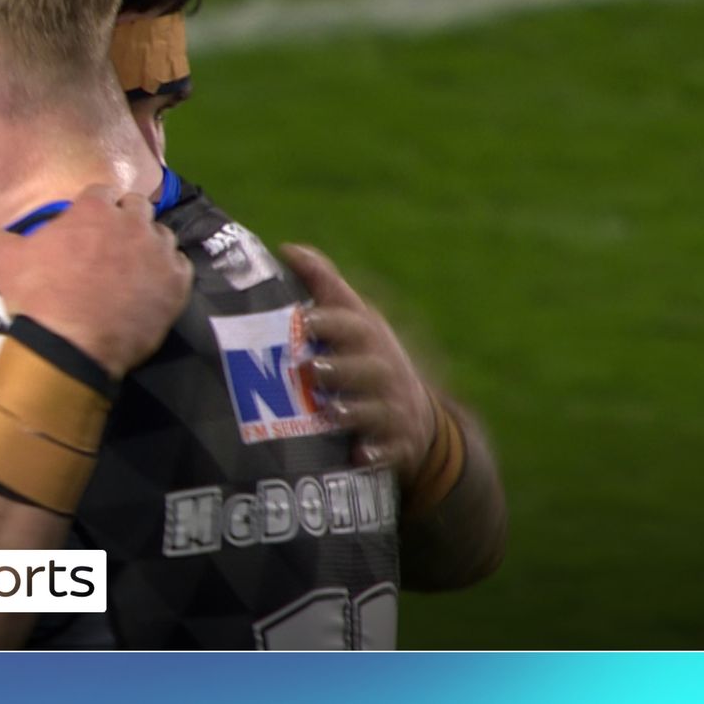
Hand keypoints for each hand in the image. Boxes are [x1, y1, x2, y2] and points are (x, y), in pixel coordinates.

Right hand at [0, 185, 191, 375]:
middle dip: (125, 219)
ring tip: (134, 266)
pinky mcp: (176, 284)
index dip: (93, 207)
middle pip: (137, 207)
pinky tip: (153, 288)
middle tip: (110, 243)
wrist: (70, 346)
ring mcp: (158, 253)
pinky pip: (180, 267)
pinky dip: (167, 274)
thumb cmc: (36, 297)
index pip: (101, 192)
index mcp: (94, 209)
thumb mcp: (1, 261)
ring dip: (148, 245)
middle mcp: (132, 222)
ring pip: (161, 236)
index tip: (85, 224)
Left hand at [282, 243, 436, 478]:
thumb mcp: (353, 320)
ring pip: (375, 409)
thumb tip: (288, 248)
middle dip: (338, 367)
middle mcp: (384, 370)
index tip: (302, 319)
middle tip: (307, 367)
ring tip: (327, 411)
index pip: (352, 324)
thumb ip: (324, 285)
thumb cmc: (366, 357)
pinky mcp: (398, 444)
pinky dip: (375, 453)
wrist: (415, 417)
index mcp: (368, 337)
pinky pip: (389, 450)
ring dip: (352, 410)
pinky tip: (358, 456)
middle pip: (365, 367)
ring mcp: (394, 407)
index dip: (330, 321)